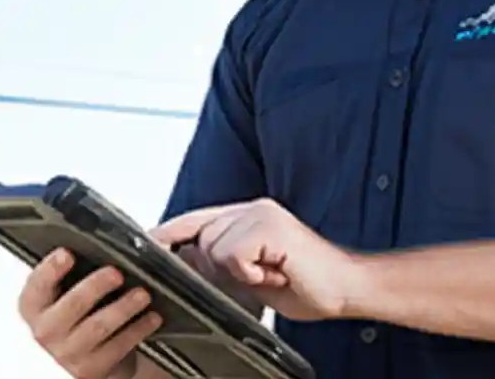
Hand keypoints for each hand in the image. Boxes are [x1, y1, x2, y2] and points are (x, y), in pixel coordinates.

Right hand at [18, 248, 162, 378]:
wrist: (94, 356)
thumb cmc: (84, 312)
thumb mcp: (76, 288)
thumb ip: (90, 265)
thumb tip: (133, 237)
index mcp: (34, 305)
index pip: (37, 285)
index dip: (50, 269)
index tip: (68, 253)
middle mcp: (45, 330)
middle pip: (72, 305)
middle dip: (95, 286)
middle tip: (117, 273)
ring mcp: (66, 353)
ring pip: (98, 327)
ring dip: (123, 308)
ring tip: (143, 294)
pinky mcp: (89, 370)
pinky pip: (117, 347)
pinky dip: (138, 329)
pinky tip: (152, 317)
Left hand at [152, 198, 363, 320]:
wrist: (348, 287)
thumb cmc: (309, 284)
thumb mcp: (255, 276)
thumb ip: (225, 264)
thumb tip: (192, 261)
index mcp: (250, 216)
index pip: (198, 220)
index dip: (170, 233)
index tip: (146, 242)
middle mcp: (253, 208)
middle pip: (201, 236)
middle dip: (218, 265)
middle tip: (261, 276)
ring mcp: (261, 213)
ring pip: (214, 247)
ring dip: (239, 272)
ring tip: (273, 274)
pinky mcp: (269, 226)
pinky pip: (232, 255)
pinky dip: (250, 273)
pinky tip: (276, 273)